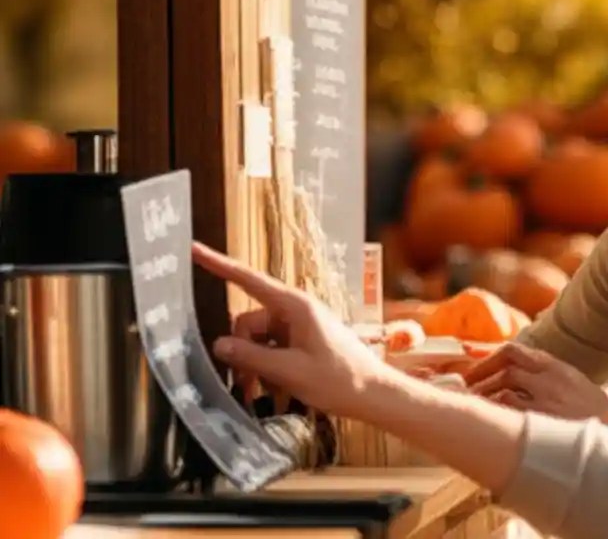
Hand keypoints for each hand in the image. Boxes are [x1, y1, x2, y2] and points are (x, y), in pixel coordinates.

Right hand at [192, 242, 393, 420]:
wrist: (375, 394)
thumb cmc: (340, 379)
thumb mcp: (289, 371)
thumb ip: (251, 357)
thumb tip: (218, 344)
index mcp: (295, 306)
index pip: (248, 280)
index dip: (219, 265)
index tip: (194, 250)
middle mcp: (296, 310)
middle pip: (248, 322)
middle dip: (242, 352)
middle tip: (246, 385)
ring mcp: (300, 325)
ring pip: (258, 340)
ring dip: (255, 365)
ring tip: (266, 393)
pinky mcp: (303, 340)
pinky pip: (273, 349)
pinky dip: (269, 368)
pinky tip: (277, 391)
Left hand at [464, 343, 607, 420]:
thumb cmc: (590, 414)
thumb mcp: (572, 383)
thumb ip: (544, 374)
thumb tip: (508, 372)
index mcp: (556, 366)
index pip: (514, 350)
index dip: (486, 354)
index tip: (469, 361)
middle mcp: (551, 377)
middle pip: (507, 363)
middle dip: (480, 372)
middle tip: (465, 385)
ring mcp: (548, 397)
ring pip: (504, 383)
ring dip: (484, 391)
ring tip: (472, 402)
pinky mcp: (544, 419)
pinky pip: (510, 408)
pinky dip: (494, 410)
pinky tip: (486, 417)